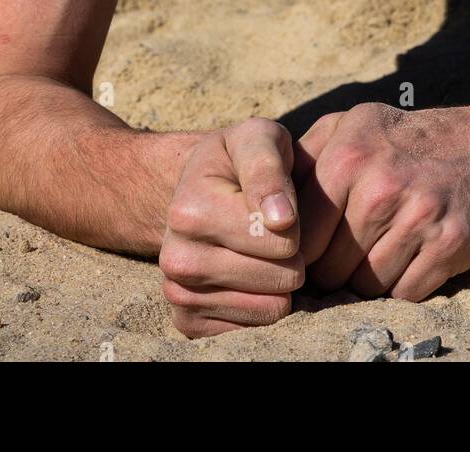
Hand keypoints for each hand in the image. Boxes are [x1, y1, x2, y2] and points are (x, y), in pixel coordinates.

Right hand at [160, 117, 317, 337]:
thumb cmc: (239, 159)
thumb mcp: (257, 138)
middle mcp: (175, 258)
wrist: (201, 187)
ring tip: (264, 249)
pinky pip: (252, 330)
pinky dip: (262, 306)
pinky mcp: (187, 321)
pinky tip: (251, 276)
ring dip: (280, 280)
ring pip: (270, 308)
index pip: (280, 239)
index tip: (279, 201)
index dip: (294, 220)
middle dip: (292, 254)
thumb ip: (268, 168)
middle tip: (274, 229)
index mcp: (188, 211)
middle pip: (279, 278)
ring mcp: (178, 293)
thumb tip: (281, 218)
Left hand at [296, 103, 469, 300]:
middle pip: (330, 268)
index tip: (309, 252)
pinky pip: (405, 293)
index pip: (301, 235)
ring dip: (367, 281)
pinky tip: (407, 259)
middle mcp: (381, 186)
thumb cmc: (403, 138)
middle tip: (345, 257)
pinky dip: (402, 286)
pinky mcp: (450, 244)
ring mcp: (419, 217)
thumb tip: (259, 202)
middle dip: (332, 271)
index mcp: (348, 157)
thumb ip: (303, 157)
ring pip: (366, 286)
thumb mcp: (351, 124)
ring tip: (376, 254)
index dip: (301, 251)